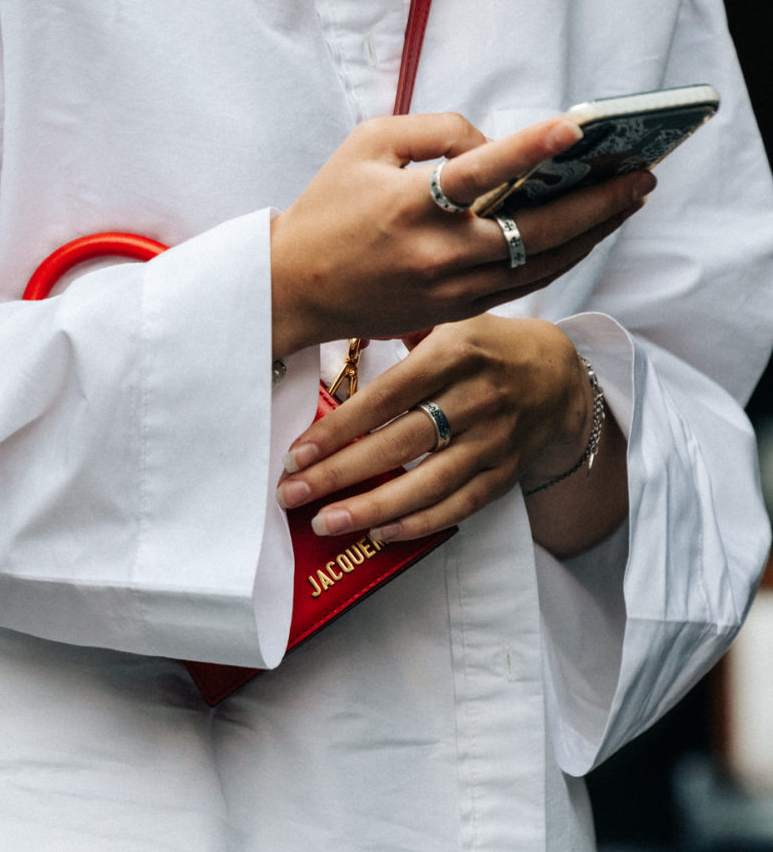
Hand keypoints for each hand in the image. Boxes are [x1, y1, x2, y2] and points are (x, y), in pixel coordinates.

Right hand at [268, 112, 653, 356]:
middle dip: (597, 203)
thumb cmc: (328, 208)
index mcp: (408, 204)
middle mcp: (436, 253)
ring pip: (540, 263)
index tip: (577, 126)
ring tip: (628, 200)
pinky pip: (523, 282)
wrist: (294, 287)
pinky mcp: (455, 310)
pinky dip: (561, 256)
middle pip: (535, 232)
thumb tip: (497, 144)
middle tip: (642, 175)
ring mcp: (449, 289)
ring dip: (592, 232)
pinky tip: (587, 232)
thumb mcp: (367, 144)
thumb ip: (436, 131)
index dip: (530, 147)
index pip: (478, 171)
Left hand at [275, 315, 612, 547]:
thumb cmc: (482, 345)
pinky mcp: (507, 471)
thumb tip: (339, 319)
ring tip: (326, 522)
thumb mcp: (447, 320)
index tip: (296, 454)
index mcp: (453, 353)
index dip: (340, 428)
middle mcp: (476, 397)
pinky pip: (462, 504)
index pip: (387, 397)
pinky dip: (421, 522)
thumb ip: (397, 327)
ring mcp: (494, 439)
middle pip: (401, 443)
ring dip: (374, 506)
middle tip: (291, 494)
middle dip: (341, 473)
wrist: (559, 374)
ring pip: (430, 482)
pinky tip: (380, 532)